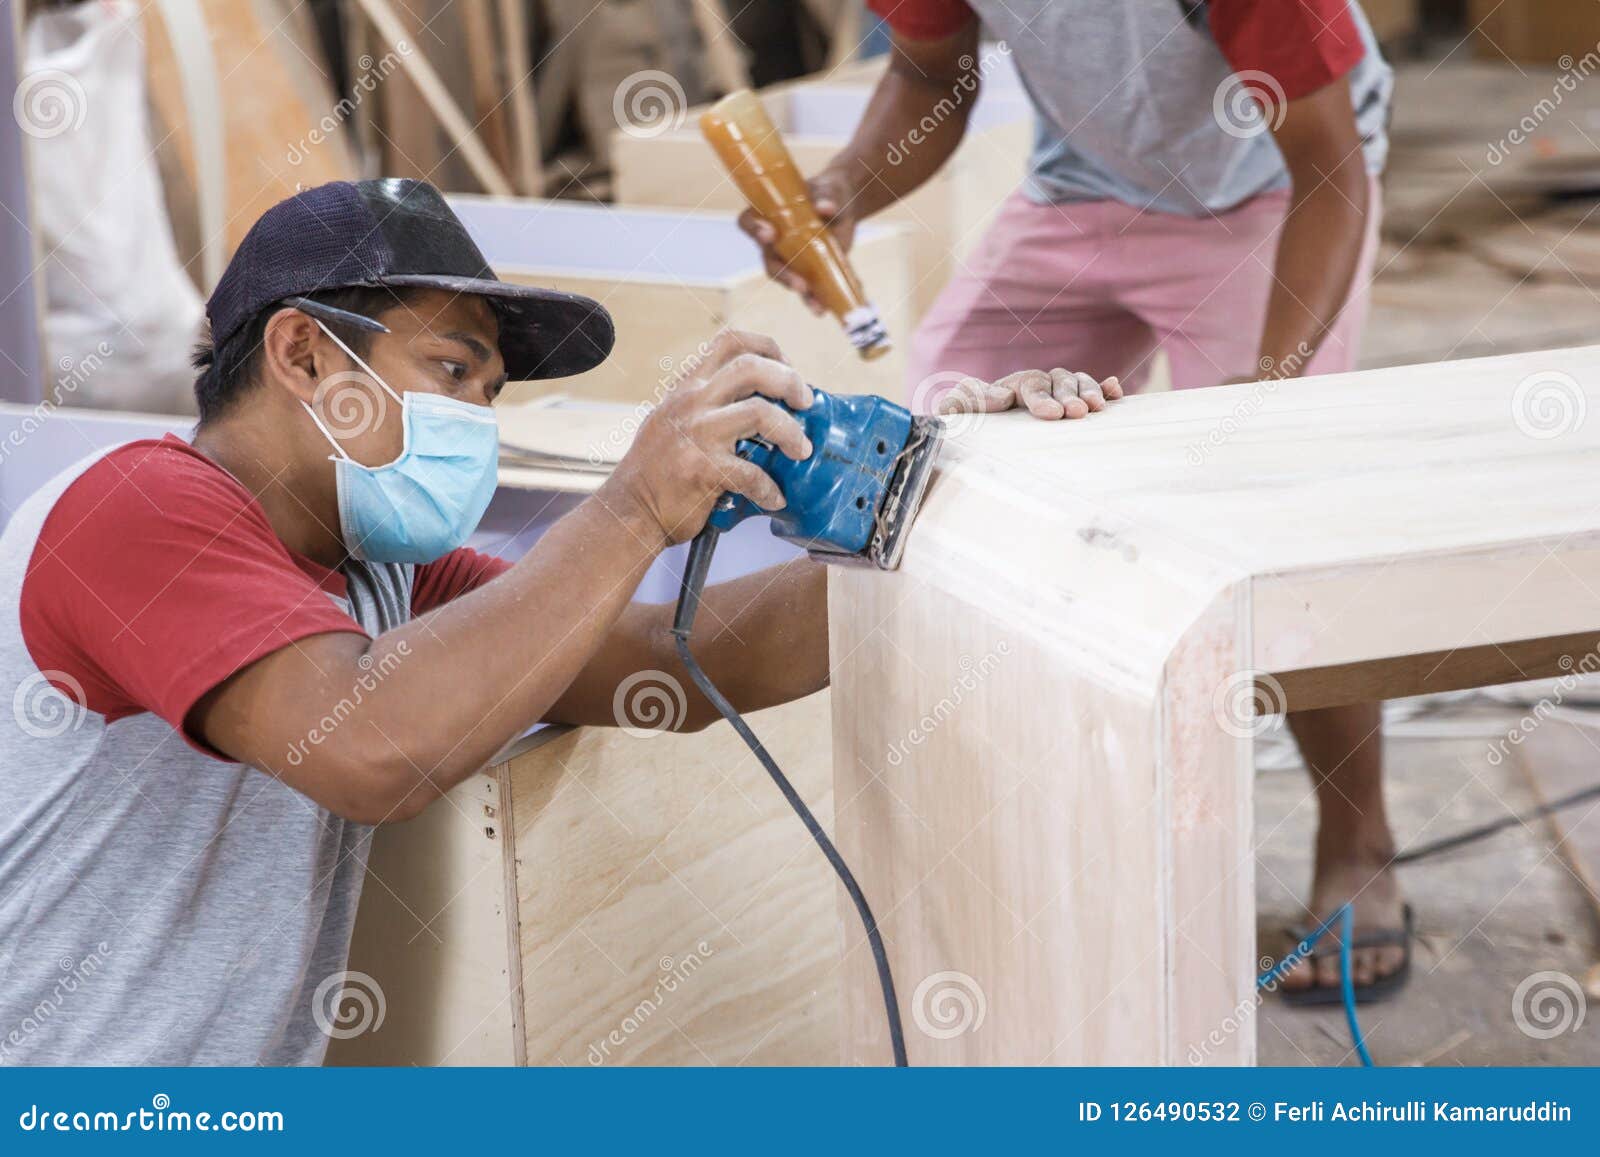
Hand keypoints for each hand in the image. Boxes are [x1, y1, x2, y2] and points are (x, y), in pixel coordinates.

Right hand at [604, 331, 814, 545]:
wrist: (630, 509)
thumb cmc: (658, 470)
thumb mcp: (673, 419)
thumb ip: (706, 404)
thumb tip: (762, 402)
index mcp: (688, 386)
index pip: (731, 340)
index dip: (769, 348)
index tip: (788, 369)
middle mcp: (691, 401)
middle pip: (753, 367)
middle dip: (790, 381)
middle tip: (806, 403)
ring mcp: (696, 433)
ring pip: (761, 413)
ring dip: (791, 432)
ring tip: (801, 450)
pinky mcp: (702, 469)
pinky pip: (752, 473)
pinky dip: (770, 489)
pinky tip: (773, 498)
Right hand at [737, 169, 859, 315]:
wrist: (843, 207)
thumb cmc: (828, 193)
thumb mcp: (829, 191)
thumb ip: (826, 197)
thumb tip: (824, 207)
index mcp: (769, 215)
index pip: (749, 222)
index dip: (755, 229)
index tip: (769, 234)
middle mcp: (774, 241)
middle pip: (769, 261)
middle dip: (783, 274)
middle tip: (800, 284)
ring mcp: (790, 259)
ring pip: (787, 279)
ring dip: (801, 293)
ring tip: (817, 306)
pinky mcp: (807, 271)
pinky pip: (808, 290)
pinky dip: (817, 300)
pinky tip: (826, 307)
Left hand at [937, 368, 1122, 420]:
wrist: (973, 436)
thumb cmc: (965, 425)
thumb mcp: (957, 412)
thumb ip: (967, 400)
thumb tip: (1003, 397)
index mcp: (1010, 387)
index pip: (1029, 384)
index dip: (1041, 397)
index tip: (1052, 414)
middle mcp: (1036, 386)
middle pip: (1058, 381)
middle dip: (1069, 395)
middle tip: (1078, 412)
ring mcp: (1054, 395)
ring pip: (1076, 382)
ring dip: (1089, 391)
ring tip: (1098, 407)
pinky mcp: (1068, 407)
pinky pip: (1090, 390)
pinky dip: (1103, 388)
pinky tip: (1115, 390)